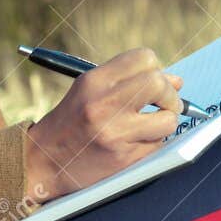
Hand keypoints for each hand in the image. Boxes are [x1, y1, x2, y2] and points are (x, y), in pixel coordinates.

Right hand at [21, 47, 184, 205]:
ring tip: (148, 127)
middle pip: (158, 84)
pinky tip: (133, 145)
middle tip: (165, 105)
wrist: (43, 162)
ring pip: (167, 120)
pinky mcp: (124, 158)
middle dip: (169, 95)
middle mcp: (104, 104)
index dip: (157, 70)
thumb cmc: (69, 124)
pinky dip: (152, 144)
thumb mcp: (88, 92)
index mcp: (94, 81)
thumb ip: (128, 81)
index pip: (144, 58)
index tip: (155, 83)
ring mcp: (116, 133)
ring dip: (165, 123)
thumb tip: (177, 81)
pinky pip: (158, 145)